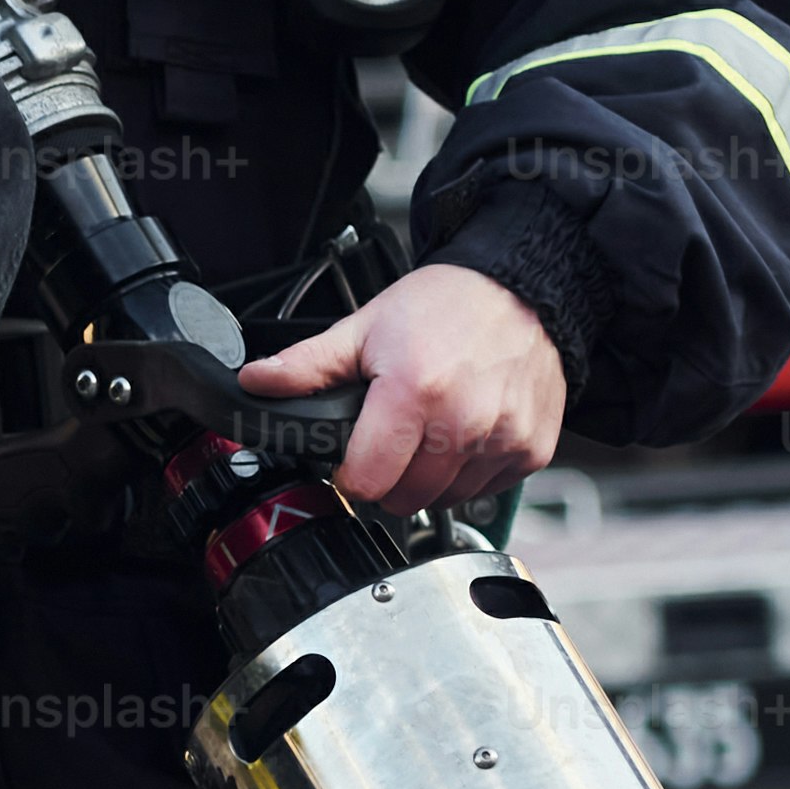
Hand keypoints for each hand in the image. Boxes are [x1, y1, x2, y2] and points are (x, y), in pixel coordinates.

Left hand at [239, 262, 567, 514]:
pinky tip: (465, 433)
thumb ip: (308, 365)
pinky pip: (487, 489)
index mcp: (413, 392)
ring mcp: (503, 439)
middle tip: (391, 439)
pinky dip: (470, 473)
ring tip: (430, 430)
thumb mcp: (366, 326)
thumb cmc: (446, 305)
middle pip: (406, 498)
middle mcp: (464, 422)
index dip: (350, 475)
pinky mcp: (532, 450)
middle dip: (388, 477)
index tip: (352, 460)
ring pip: (447, 500)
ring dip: (430, 479)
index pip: (367, 481)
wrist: (522, 288)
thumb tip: (257, 382)